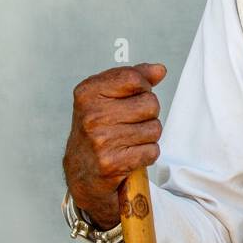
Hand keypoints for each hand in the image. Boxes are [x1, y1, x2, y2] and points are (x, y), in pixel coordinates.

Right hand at [63, 63, 166, 228]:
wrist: (82, 173)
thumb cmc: (99, 131)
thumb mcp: (107, 98)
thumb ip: (133, 79)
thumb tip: (159, 70)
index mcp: (88, 93)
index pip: (133, 78)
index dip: (143, 88)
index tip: (134, 98)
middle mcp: (91, 115)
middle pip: (150, 103)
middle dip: (148, 115)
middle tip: (130, 125)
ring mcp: (100, 140)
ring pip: (154, 128)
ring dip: (147, 137)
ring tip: (129, 141)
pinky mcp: (111, 163)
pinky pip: (152, 151)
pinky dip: (146, 154)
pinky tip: (130, 156)